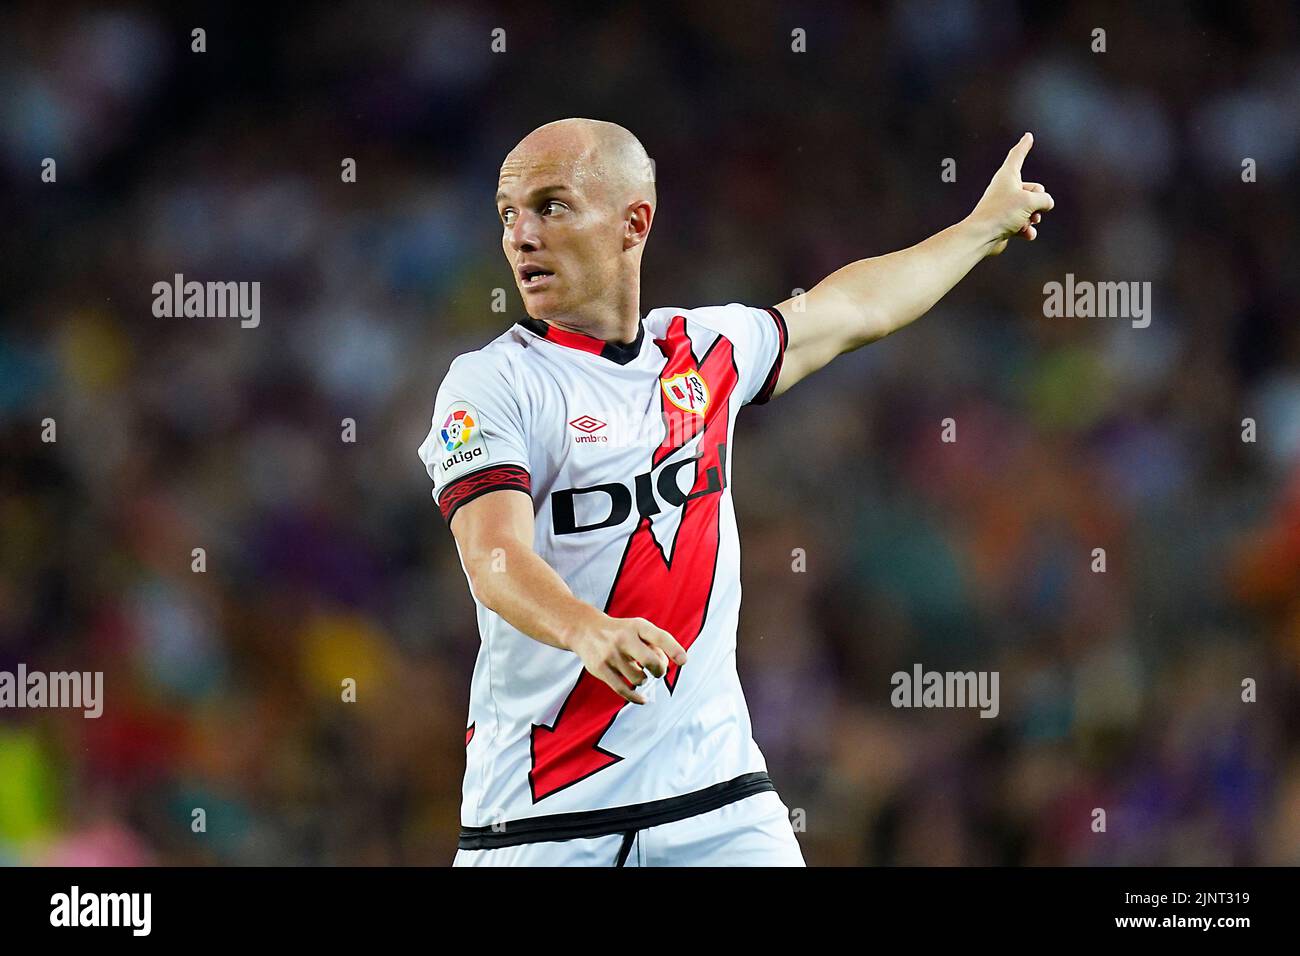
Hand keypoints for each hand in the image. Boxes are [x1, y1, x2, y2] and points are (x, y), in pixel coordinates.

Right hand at [565, 611, 687, 704]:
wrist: (586, 630)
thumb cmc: (621, 632)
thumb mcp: (638, 629)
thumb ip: (655, 644)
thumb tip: (666, 666)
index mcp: (637, 626)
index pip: (659, 637)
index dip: (673, 649)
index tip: (683, 661)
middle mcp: (623, 638)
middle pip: (650, 661)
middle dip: (659, 670)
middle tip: (657, 671)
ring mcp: (610, 654)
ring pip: (638, 678)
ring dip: (643, 680)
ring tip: (638, 672)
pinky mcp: (600, 669)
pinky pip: (623, 689)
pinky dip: (636, 697)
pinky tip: (642, 699)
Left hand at [969, 132, 1054, 256]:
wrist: (982, 236)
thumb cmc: (1002, 213)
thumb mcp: (1031, 201)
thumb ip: (1045, 199)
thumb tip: (1045, 205)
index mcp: (1007, 176)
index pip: (1017, 155)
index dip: (1024, 145)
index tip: (1028, 136)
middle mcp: (1005, 188)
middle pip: (1034, 190)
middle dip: (1038, 202)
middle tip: (1029, 210)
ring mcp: (1005, 206)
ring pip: (1031, 208)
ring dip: (1033, 217)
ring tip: (1025, 222)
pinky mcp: (1005, 222)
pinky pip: (1024, 223)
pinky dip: (1027, 230)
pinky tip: (1025, 233)